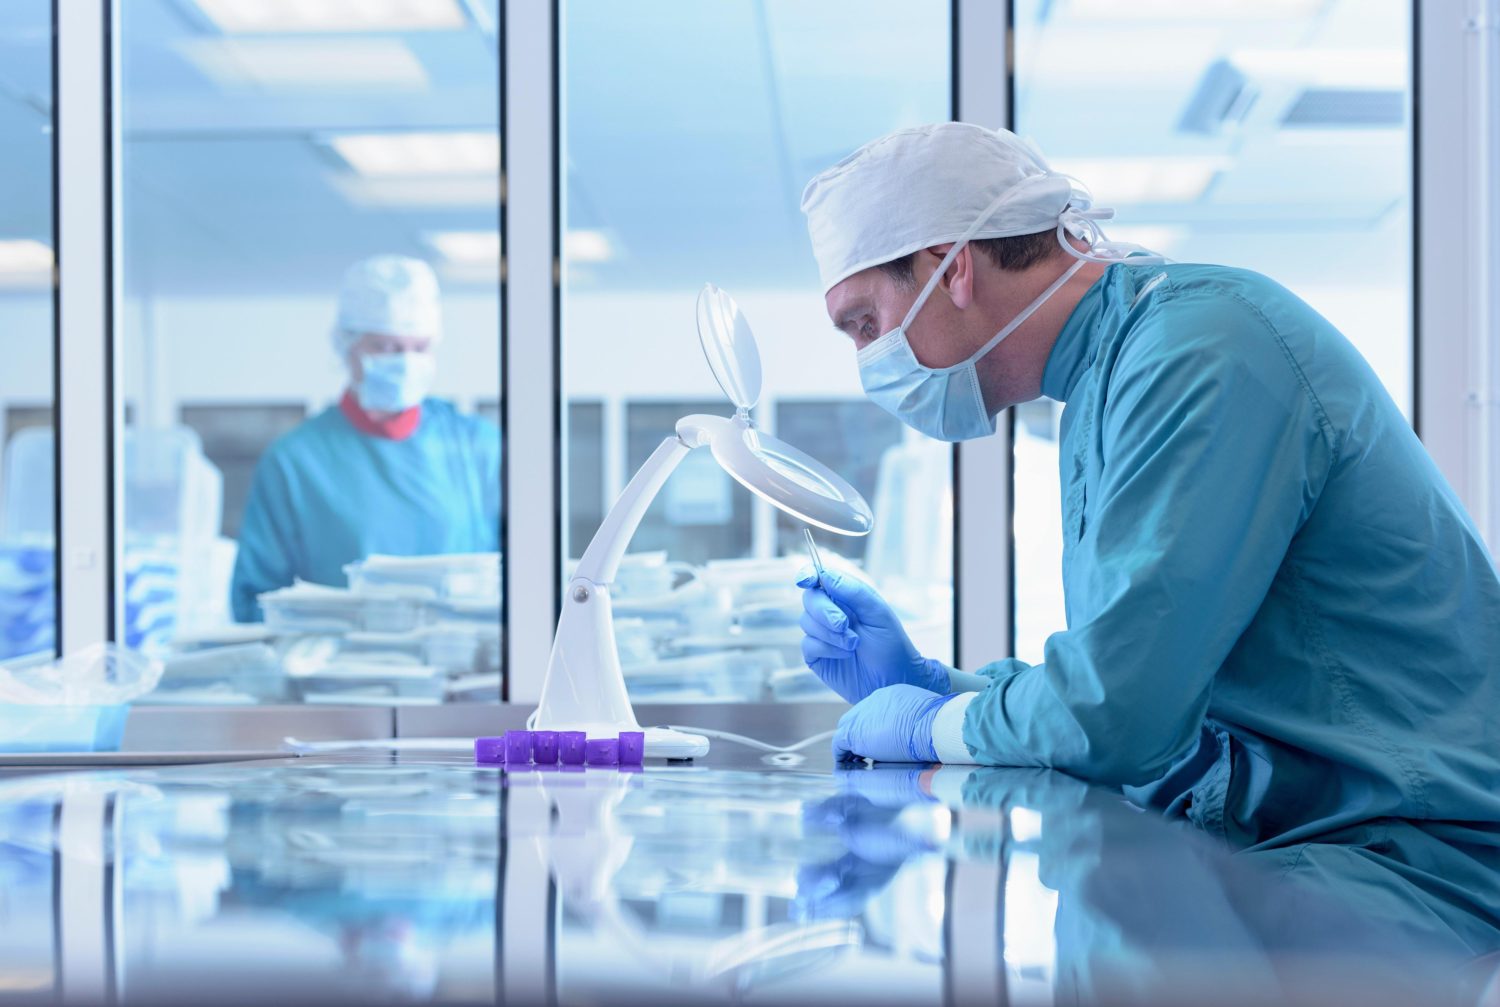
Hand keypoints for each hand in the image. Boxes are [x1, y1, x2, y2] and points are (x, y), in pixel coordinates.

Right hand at [797, 569, 949, 702]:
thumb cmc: (891, 645)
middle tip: (844, 625)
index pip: (820, 578)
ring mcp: (822, 634)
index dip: (808, 575)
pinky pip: (808, 644)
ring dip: (830, 633)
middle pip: (810, 599)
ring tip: (853, 645)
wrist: (894, 681)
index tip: (805, 581)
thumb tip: (825, 575)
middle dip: (824, 611)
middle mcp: (831, 612)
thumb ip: (853, 592)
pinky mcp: (816, 655)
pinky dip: (826, 648)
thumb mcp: (878, 614)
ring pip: (806, 621)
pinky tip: (844, 655)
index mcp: (846, 597)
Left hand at [833, 684, 955, 762]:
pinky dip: (842, 755)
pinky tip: (847, 765)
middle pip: (857, 717)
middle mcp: (873, 701)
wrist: (933, 726)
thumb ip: (912, 722)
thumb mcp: (924, 717)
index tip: (879, 739)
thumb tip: (913, 734)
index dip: (875, 726)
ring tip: (856, 761)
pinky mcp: (854, 733)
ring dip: (850, 745)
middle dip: (859, 733)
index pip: (876, 710)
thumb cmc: (937, 724)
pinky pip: (839, 744)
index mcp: (891, 695)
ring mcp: (861, 715)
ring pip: (846, 729)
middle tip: (865, 752)